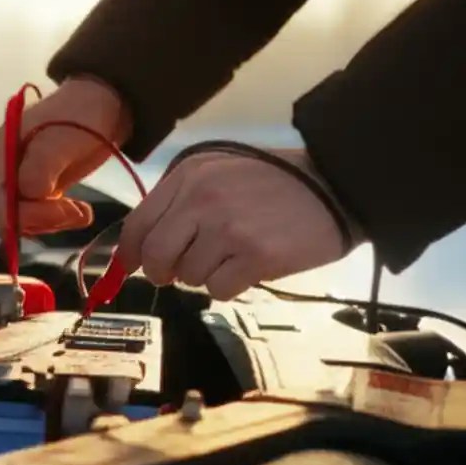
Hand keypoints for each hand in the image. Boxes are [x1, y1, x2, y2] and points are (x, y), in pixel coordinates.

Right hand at [0, 76, 131, 235]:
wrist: (106, 102)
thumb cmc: (81, 115)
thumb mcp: (60, 139)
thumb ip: (39, 168)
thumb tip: (27, 195)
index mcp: (3, 152)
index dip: (22, 215)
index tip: (61, 213)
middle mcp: (5, 168)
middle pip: (6, 211)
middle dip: (39, 221)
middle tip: (75, 214)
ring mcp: (22, 177)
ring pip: (23, 217)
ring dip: (51, 223)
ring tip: (81, 212)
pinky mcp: (40, 185)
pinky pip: (38, 214)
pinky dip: (58, 220)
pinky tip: (80, 212)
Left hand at [116, 149, 348, 300]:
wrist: (336, 185)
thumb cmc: (273, 183)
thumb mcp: (218, 174)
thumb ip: (178, 203)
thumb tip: (139, 249)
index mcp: (188, 177)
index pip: (137, 224)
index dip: (128, 252)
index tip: (130, 267)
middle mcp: (202, 200)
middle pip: (155, 256)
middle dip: (161, 272)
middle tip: (177, 273)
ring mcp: (228, 228)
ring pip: (188, 276)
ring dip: (205, 275)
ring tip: (233, 255)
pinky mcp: (255, 256)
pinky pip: (218, 290)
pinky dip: (229, 287)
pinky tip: (248, 267)